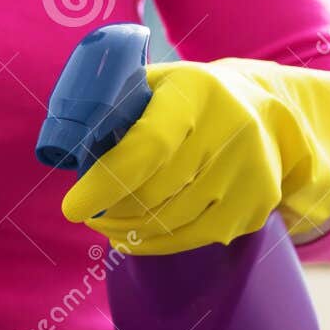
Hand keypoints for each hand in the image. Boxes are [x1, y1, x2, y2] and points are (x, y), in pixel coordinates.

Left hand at [62, 59, 329, 254]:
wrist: (263, 110)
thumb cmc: (183, 102)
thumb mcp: (151, 86)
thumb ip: (111, 109)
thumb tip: (67, 152)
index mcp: (195, 92)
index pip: (147, 148)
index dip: (105, 183)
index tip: (73, 207)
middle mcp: (232, 127)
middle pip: (154, 194)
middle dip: (110, 211)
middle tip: (89, 212)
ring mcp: (250, 168)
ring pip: (170, 222)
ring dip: (128, 229)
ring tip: (108, 221)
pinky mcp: (257, 202)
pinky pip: (193, 238)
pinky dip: (154, 243)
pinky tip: (134, 234)